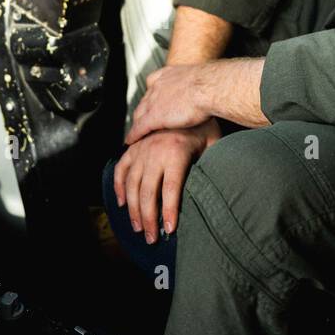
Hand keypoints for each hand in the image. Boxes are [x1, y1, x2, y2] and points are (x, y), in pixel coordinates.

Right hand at [114, 119, 220, 241]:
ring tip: (138, 227)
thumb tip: (216, 188)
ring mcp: (142, 149)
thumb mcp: (213, 143)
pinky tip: (122, 202)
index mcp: (174, 152)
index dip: (169, 211)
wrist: (190, 96)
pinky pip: (121, 169)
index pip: (170, 189)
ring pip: (132, 185)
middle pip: (148, 193)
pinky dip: (119, 186)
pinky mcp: (135, 147)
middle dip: (149, 219)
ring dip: (133, 209)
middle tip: (152, 238)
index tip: (170, 230)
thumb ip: (211, 164)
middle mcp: (154, 152)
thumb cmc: (204, 123)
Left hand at [125, 63, 210, 144]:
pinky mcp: (154, 117)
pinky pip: (139, 127)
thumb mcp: (202, 78)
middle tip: (143, 118)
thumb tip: (209, 89)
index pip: (152, 82)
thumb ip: (199, 84)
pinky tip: (130, 140)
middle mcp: (158, 86)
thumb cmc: (211, 83)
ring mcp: (154, 102)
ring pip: (140, 114)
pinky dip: (134, 134)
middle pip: (145, 100)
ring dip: (137, 123)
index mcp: (169, 75)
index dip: (152, 94)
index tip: (152, 99)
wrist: (208, 87)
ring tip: (136, 131)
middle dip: (143, 110)